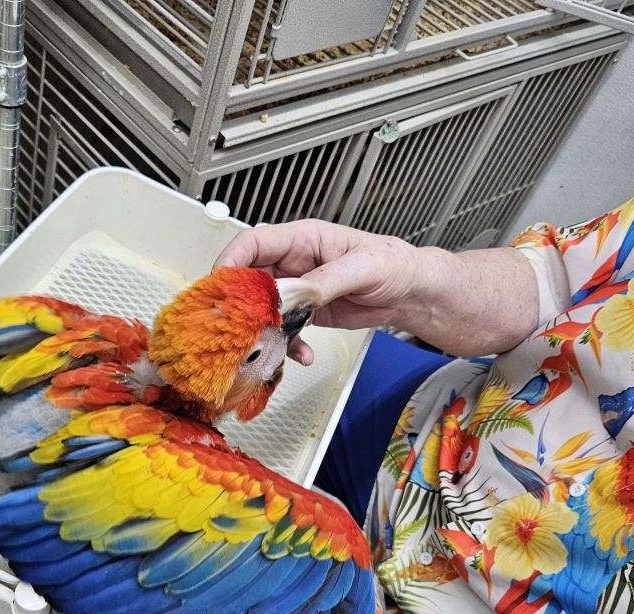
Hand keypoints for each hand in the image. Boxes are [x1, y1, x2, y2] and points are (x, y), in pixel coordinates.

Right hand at [214, 221, 429, 364]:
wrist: (411, 292)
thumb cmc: (393, 264)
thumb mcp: (362, 268)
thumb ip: (325, 280)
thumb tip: (295, 293)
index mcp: (302, 240)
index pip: (253, 243)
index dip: (231, 262)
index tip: (221, 286)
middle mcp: (293, 264)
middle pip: (248, 280)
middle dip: (241, 305)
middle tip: (237, 327)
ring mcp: (296, 290)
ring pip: (262, 310)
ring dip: (263, 331)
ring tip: (272, 346)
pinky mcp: (304, 313)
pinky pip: (282, 330)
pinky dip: (287, 346)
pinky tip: (302, 354)